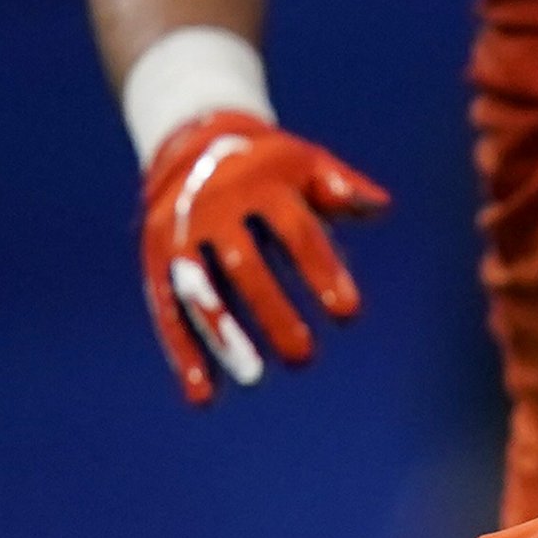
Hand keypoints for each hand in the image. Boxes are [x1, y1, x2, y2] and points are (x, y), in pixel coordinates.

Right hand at [139, 108, 388, 403]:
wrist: (196, 141)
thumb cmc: (271, 165)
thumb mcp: (307, 164)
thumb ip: (341, 190)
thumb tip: (380, 207)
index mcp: (261, 184)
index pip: (296, 233)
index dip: (322, 272)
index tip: (349, 314)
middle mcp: (215, 209)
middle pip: (244, 267)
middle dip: (273, 312)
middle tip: (303, 357)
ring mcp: (181, 234)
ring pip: (200, 291)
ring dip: (224, 336)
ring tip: (254, 378)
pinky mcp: (157, 259)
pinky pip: (168, 308)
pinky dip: (183, 352)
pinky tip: (202, 396)